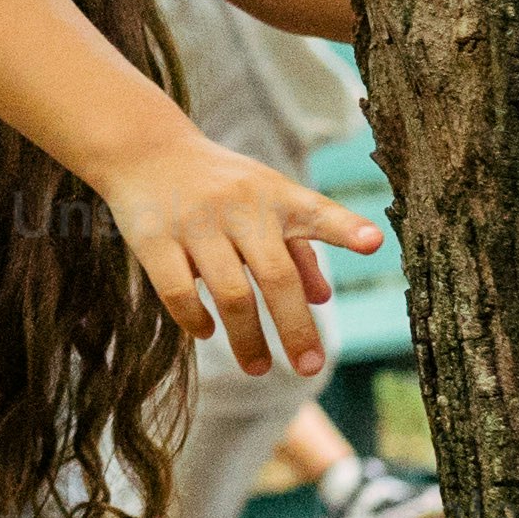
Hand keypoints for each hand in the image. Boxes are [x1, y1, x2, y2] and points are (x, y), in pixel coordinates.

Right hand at [88, 132, 376, 376]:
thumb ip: (298, 246)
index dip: (345, 228)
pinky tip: (206, 332)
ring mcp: (195, 223)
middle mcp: (240, 207)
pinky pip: (179, 292)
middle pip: (276, 275)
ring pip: (231, 293)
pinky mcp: (153, 238)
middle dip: (296, 328)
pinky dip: (196, 320)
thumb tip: (323, 298)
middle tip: (311, 368)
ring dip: (248, 339)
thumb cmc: (221, 184)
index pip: (316, 211)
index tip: (374, 243)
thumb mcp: (265, 200)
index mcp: (274, 195)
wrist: (145, 149)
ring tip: (258, 368)